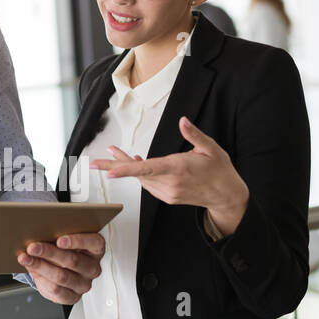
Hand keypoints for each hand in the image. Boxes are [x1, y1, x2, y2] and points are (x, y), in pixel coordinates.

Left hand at [17, 232, 104, 304]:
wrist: (57, 269)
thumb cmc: (62, 250)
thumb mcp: (62, 239)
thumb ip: (56, 234)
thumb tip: (38, 231)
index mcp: (96, 249)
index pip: (93, 243)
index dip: (77, 241)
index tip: (59, 240)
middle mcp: (93, 267)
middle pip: (73, 260)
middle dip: (50, 253)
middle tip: (33, 247)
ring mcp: (84, 284)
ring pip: (62, 276)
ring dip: (40, 266)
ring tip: (26, 259)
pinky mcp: (73, 297)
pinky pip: (57, 291)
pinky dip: (41, 280)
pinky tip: (32, 270)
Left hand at [90, 116, 247, 234]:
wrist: (226, 196)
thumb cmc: (219, 170)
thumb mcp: (212, 149)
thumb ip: (195, 135)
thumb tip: (182, 121)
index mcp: (179, 168)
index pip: (148, 169)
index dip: (127, 169)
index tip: (110, 172)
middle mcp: (170, 183)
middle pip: (137, 174)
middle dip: (114, 166)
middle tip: (92, 162)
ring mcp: (168, 192)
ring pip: (140, 179)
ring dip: (126, 166)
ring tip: (112, 152)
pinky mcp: (168, 197)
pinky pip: (148, 184)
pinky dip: (139, 173)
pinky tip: (134, 162)